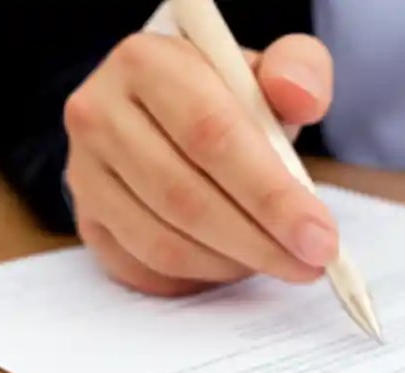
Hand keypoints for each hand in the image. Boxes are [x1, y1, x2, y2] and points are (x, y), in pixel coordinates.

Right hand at [63, 32, 335, 295]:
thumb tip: (300, 96)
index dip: (271, 196)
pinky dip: (199, 278)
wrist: (170, 111)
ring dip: (231, 263)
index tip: (320, 238)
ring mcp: (84, 172)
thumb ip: (299, 70)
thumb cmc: (229, 94)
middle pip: (185, 199)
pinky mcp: (87, 219)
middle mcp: (99, 114)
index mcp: (146, 62)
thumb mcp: (272, 68)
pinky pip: (144, 268)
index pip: (212, 137)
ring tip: (278, 259)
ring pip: (162, 243)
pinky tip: (235, 263)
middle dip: (260, 243)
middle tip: (311, 264)